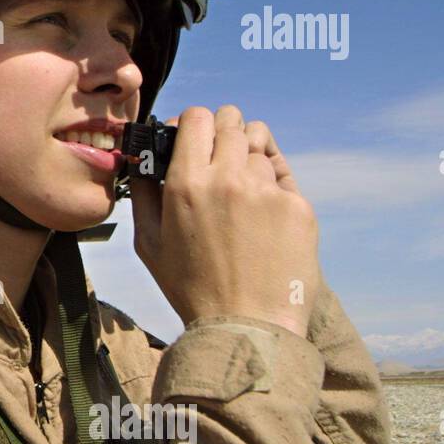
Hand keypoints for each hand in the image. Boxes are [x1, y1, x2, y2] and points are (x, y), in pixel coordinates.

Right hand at [130, 106, 318, 337]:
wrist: (246, 326)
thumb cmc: (192, 289)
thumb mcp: (149, 244)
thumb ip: (145, 194)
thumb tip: (145, 160)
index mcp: (187, 184)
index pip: (197, 116)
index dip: (192, 123)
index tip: (191, 139)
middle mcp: (228, 178)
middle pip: (232, 119)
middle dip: (222, 131)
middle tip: (218, 156)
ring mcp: (267, 190)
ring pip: (259, 143)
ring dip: (247, 155)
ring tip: (241, 187)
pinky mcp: (298, 206)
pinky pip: (283, 174)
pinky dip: (271, 182)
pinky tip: (262, 211)